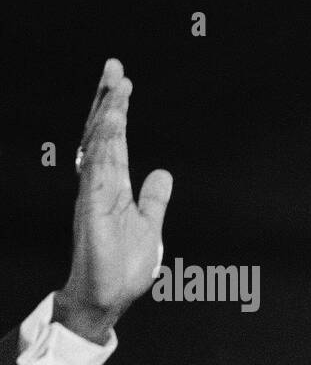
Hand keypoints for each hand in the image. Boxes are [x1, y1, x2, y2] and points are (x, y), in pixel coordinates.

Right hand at [54, 58, 173, 344]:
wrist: (106, 298)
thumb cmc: (123, 267)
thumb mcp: (149, 226)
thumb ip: (154, 200)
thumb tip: (164, 173)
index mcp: (114, 188)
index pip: (115, 141)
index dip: (118, 112)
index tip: (123, 83)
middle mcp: (100, 185)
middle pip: (103, 134)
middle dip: (109, 100)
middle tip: (114, 66)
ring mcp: (94, 195)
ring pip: (99, 145)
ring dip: (108, 114)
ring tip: (116, 84)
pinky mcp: (92, 208)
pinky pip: (97, 170)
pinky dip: (104, 145)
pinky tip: (112, 124)